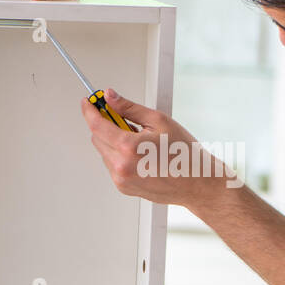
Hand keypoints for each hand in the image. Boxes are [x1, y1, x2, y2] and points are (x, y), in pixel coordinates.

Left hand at [81, 89, 237, 210]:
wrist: (196, 183)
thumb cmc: (184, 153)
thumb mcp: (158, 121)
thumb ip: (129, 108)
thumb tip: (111, 97)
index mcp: (128, 147)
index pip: (96, 124)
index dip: (89, 110)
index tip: (87, 102)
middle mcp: (121, 166)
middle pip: (97, 138)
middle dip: (105, 125)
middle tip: (123, 118)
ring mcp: (121, 179)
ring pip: (103, 152)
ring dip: (113, 141)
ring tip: (140, 141)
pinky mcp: (124, 187)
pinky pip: (112, 165)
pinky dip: (119, 156)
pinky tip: (141, 154)